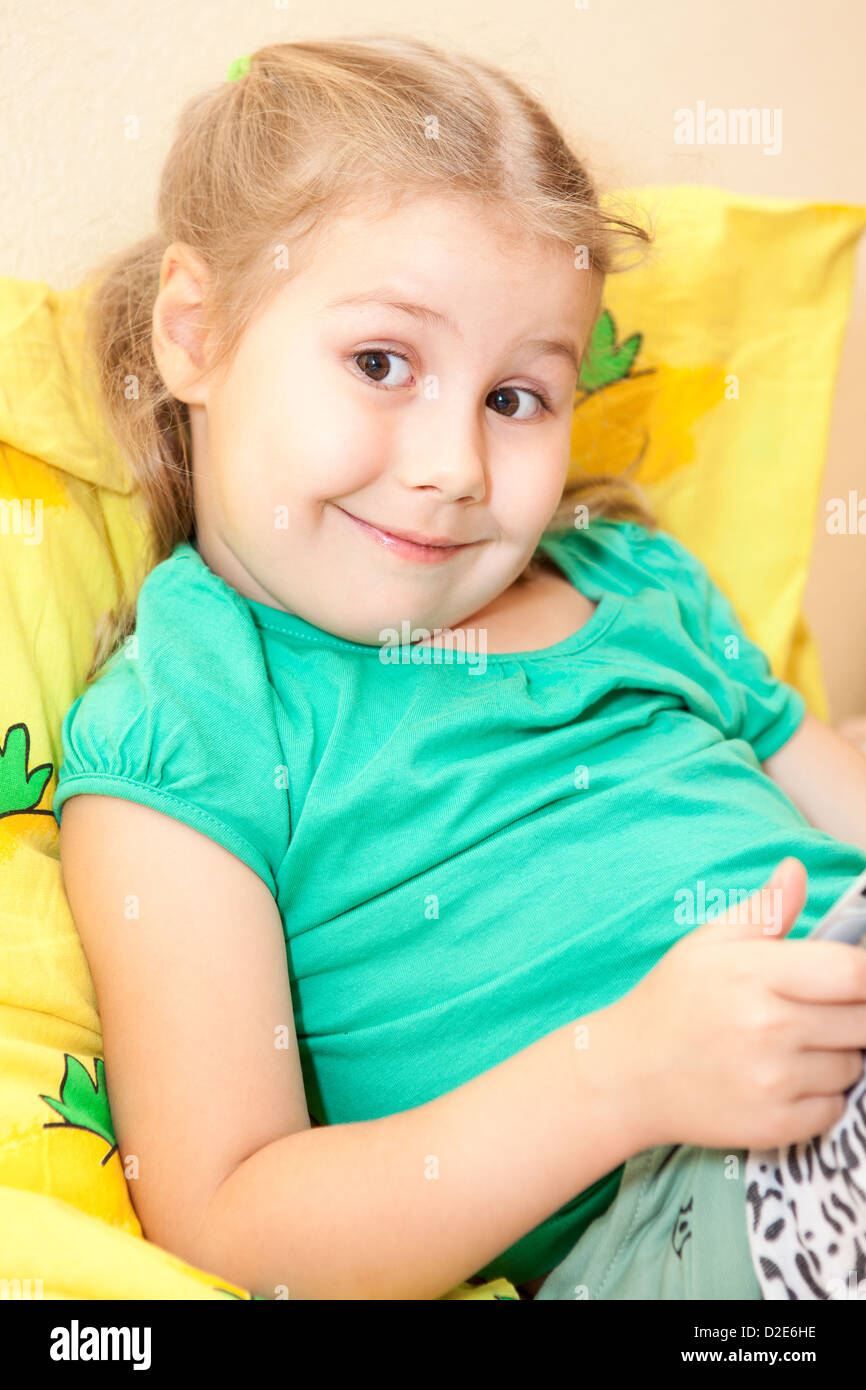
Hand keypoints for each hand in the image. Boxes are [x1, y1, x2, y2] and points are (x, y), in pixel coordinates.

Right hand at [607, 858, 865, 1150]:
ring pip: (853, 1066)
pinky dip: (821, 1096)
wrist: (627, 1075)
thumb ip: (763, 909)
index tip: (856, 977)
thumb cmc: (671, 1001)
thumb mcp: (708, 943)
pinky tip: (785, 1079)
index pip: (855, 973)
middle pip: (865, 1021)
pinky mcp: (777, 1125)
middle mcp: (771, 1028)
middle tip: (820, 1010)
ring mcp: (775, 1081)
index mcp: (757, 974)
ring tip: (793, 1045)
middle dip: (853, 1013)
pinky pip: (835, 1108)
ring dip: (838, 1055)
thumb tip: (796, 871)